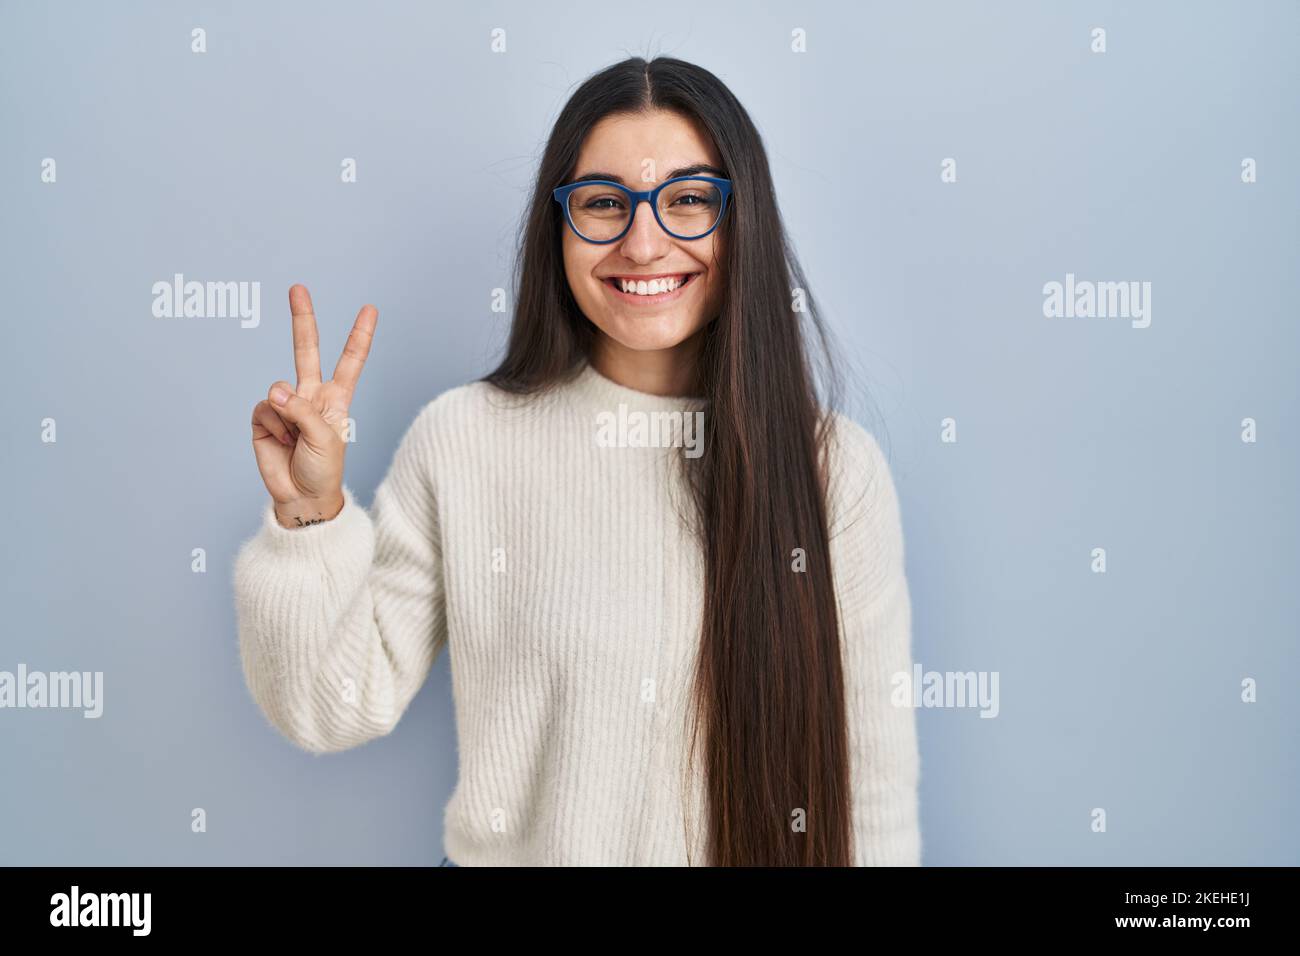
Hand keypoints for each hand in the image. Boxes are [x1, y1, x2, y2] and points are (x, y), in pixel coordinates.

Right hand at [250, 284, 377, 528]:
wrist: (301, 497)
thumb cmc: (323, 469)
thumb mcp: (325, 438)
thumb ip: (303, 410)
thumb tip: (275, 390)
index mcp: (335, 398)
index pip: (350, 361)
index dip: (359, 336)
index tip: (370, 308)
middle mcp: (310, 395)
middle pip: (305, 349)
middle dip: (301, 318)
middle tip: (298, 287)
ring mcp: (285, 404)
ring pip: (279, 389)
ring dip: (287, 415)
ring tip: (295, 440)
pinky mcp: (264, 417)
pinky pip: (264, 408)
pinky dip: (271, 424)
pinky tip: (279, 441)